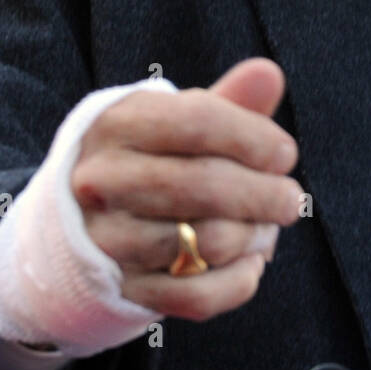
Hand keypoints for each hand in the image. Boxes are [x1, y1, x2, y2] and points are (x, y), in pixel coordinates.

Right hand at [70, 58, 299, 322]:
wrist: (79, 222)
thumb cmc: (150, 158)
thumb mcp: (177, 119)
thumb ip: (228, 100)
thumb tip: (270, 73)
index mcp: (117, 125)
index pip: (199, 122)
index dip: (254, 138)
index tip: (285, 154)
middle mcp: (101, 181)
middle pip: (205, 186)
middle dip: (264, 194)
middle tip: (291, 199)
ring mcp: (108, 240)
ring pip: (206, 242)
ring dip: (254, 237)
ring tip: (267, 227)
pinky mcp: (123, 289)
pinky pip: (196, 296)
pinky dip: (238, 281)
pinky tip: (251, 262)